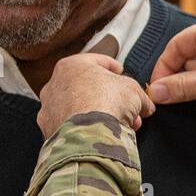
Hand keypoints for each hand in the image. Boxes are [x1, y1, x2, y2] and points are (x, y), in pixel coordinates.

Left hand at [37, 53, 154, 137]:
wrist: (89, 135)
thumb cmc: (105, 104)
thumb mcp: (133, 90)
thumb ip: (139, 94)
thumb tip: (145, 105)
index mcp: (71, 65)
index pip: (96, 61)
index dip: (113, 66)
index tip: (120, 72)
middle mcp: (55, 85)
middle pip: (88, 87)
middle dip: (110, 97)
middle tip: (126, 106)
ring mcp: (50, 109)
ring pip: (80, 109)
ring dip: (101, 115)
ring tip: (121, 124)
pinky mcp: (50, 130)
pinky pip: (73, 127)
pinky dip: (88, 129)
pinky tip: (104, 135)